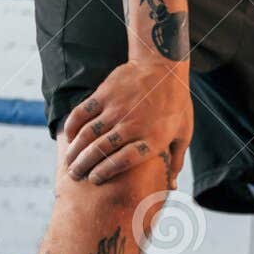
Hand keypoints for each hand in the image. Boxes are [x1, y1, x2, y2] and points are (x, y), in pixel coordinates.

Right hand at [62, 60, 191, 186]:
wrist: (163, 67)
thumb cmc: (176, 104)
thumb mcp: (183, 133)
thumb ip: (175, 160)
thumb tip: (172, 186)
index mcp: (152, 139)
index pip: (123, 161)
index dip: (105, 171)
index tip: (94, 180)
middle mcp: (132, 126)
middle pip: (101, 151)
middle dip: (84, 166)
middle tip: (75, 175)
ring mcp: (116, 109)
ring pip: (88, 135)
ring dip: (75, 151)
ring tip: (69, 162)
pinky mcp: (104, 94)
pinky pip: (82, 113)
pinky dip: (72, 127)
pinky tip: (69, 137)